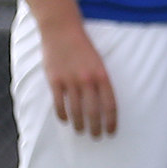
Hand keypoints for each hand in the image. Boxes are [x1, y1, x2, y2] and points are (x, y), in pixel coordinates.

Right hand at [39, 19, 116, 137]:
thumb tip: (103, 102)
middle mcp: (88, 80)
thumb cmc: (83, 47)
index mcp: (102, 76)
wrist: (62, 29)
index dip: (111, 121)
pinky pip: (59, 103)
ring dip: (79, 124)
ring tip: (81, 132)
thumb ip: (101, 81)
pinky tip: (65, 121)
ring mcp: (70, 80)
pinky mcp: (54, 79)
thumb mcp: (99, 63)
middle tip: (97, 137)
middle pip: (94, 111)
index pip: (110, 105)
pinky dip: (63, 115)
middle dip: (96, 127)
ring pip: (76, 110)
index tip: (112, 132)